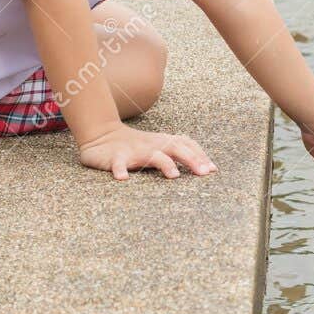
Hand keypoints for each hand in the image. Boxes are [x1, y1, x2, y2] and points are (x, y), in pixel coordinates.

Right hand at [75, 124, 217, 179]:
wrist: (101, 135)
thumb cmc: (138, 145)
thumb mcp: (160, 146)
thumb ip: (182, 153)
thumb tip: (210, 168)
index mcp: (164, 141)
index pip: (187, 145)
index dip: (201, 156)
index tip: (213, 170)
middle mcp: (153, 144)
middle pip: (176, 148)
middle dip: (192, 159)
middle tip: (204, 173)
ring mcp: (135, 150)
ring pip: (152, 155)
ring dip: (165, 164)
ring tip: (174, 176)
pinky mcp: (115, 157)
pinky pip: (118, 164)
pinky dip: (120, 170)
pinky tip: (122, 179)